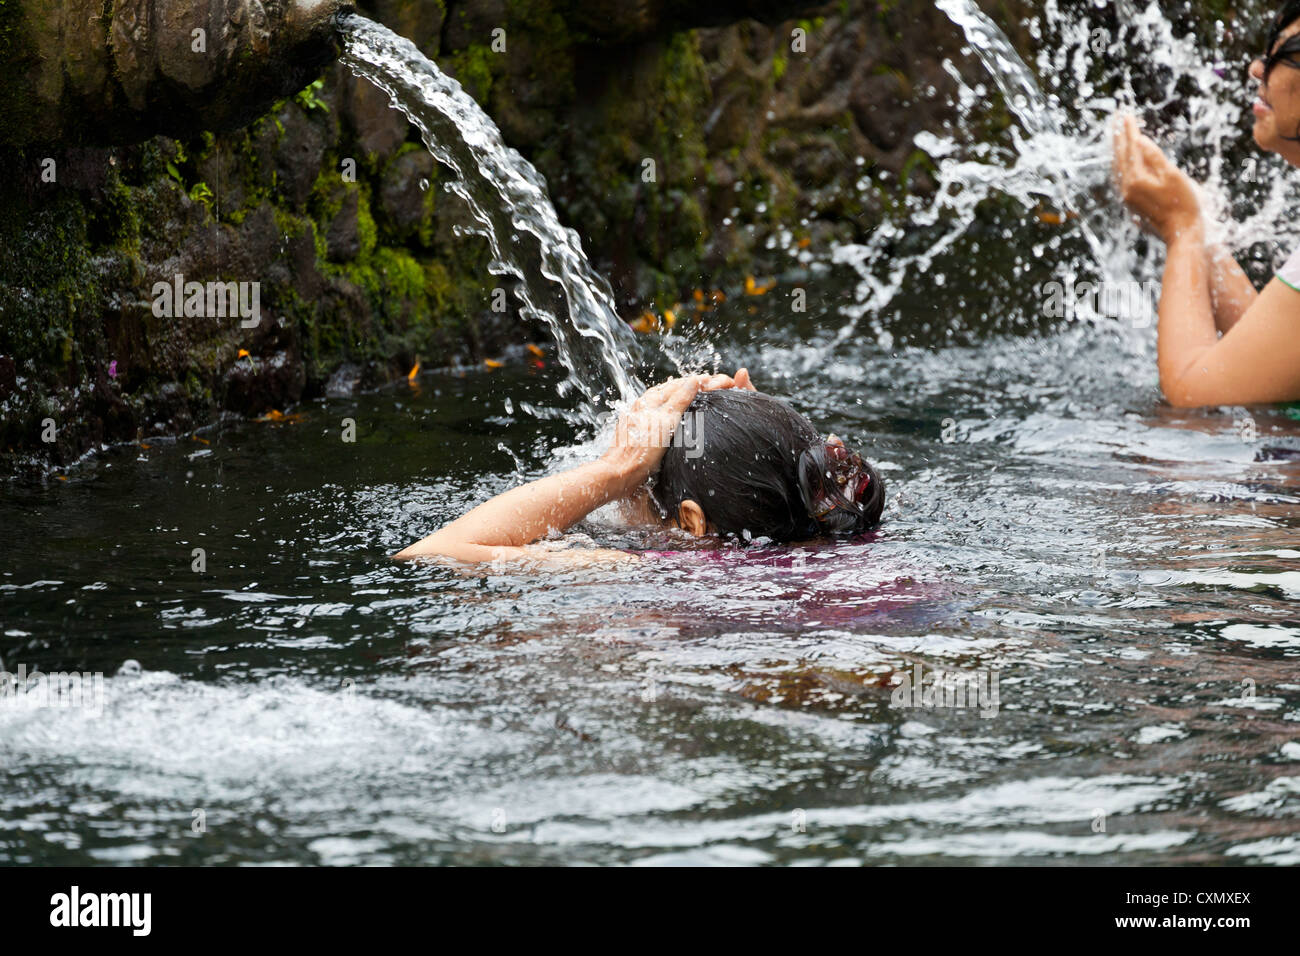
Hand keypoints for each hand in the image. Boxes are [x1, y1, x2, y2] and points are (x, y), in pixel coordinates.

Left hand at [600, 369, 755, 485]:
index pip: (682, 383)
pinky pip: (662, 412)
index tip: (722, 381)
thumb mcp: (666, 422)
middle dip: (695, 386)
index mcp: (652, 398)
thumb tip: (695, 380)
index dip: (703, 381)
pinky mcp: (641, 429)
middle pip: (675, 389)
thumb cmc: (642, 449)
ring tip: (702, 396)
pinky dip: (676, 410)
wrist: (621, 472)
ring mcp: (642, 416)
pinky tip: (682, 417)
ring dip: (685, 396)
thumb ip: (680, 400)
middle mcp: (645, 403)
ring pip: (668, 400)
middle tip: (716, 385)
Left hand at [1113, 114, 1200, 241]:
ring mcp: (1126, 197)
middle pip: (1119, 155)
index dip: (1129, 130)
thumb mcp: (1173, 176)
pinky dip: (1119, 164)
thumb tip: (1139, 140)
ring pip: (1116, 167)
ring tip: (1116, 133)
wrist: (1181, 234)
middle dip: (1118, 135)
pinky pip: (1119, 178)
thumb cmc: (1184, 204)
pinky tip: (1121, 159)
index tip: (1126, 114)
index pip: (1130, 148)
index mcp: (1136, 179)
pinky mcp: (1129, 204)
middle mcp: (1126, 188)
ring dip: (1116, 149)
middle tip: (1116, 117)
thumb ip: (1154, 157)